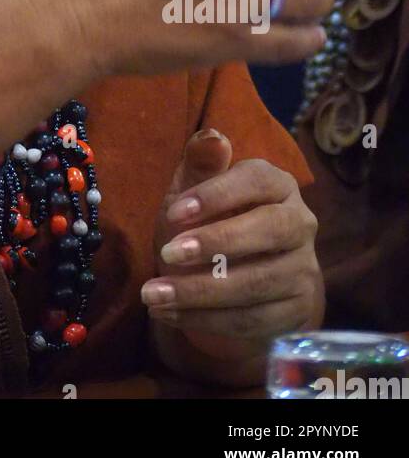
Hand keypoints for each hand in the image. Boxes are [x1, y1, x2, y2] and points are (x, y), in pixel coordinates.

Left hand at [142, 129, 323, 384]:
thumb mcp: (193, 191)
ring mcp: (304, 269)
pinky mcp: (297, 310)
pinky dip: (207, 320)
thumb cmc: (207, 221)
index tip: (174, 212)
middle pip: (269, 231)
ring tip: (153, 295)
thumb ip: (200, 164)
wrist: (232, 278)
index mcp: (277, 184)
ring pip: (257, 283)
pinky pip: (253, 319)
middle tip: (166, 254)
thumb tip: (212, 137)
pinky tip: (169, 313)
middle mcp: (300, 223)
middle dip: (216, 243)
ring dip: (200, 292)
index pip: (255, 181)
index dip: (216, 195)